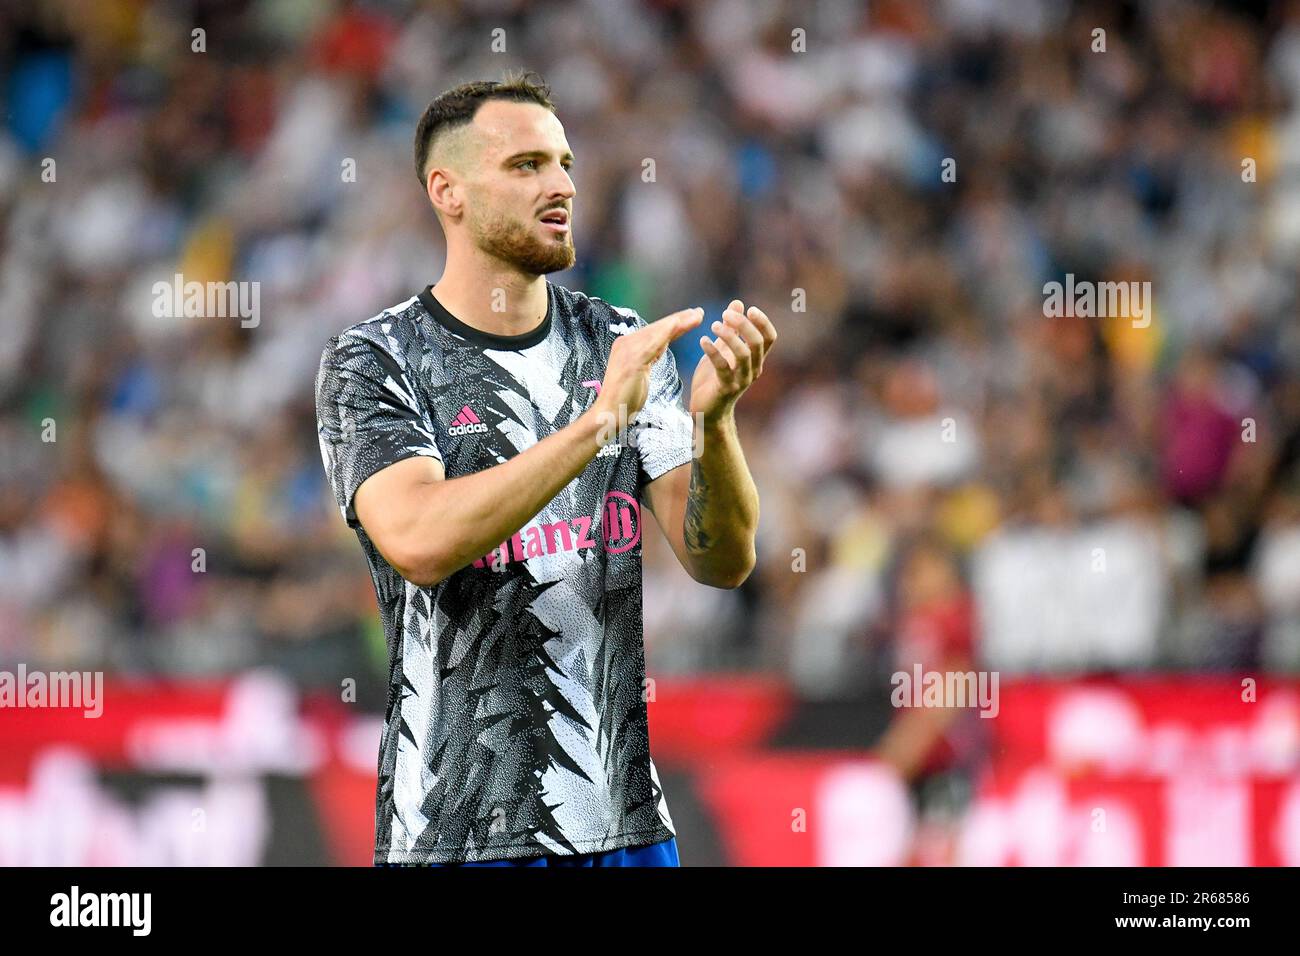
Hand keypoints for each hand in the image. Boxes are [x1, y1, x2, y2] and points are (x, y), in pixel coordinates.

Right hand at [594, 307, 702, 423]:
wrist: (610, 413)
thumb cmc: (625, 398)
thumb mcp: (641, 372)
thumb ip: (650, 357)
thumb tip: (661, 346)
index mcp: (627, 346)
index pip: (655, 332)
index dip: (673, 324)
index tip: (690, 317)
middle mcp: (625, 343)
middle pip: (658, 328)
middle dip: (679, 319)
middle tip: (699, 312)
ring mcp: (627, 350)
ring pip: (658, 332)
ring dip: (679, 322)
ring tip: (697, 316)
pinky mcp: (632, 360)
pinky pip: (653, 343)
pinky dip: (667, 332)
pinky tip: (680, 324)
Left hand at [689, 300, 775, 424]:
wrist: (707, 412)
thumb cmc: (714, 379)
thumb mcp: (723, 350)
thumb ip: (732, 329)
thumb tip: (738, 303)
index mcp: (755, 360)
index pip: (769, 338)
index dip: (763, 322)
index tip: (749, 309)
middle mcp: (753, 370)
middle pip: (757, 343)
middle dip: (743, 325)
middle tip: (725, 313)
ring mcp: (741, 380)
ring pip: (743, 354)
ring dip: (729, 336)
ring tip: (714, 325)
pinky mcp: (725, 389)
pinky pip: (722, 367)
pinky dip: (713, 351)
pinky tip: (702, 340)